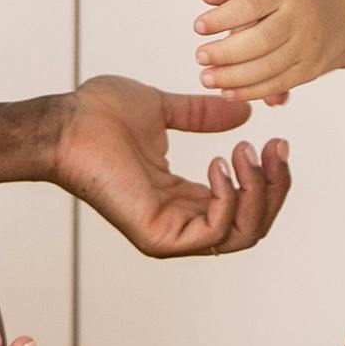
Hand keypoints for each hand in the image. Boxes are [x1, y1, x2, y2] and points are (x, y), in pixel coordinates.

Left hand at [51, 72, 294, 260]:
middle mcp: (179, 221)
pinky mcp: (158, 236)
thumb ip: (201, 116)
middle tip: (276, 147)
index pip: (244, 207)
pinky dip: (228, 198)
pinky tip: (220, 164)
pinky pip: (214, 231)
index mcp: (181, 198)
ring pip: (241, 234)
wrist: (67, 123)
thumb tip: (242, 115)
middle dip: (275, 187)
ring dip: (257, 190)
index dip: (268, 178)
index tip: (277, 142)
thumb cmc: (98, 115)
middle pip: (252, 226)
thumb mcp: (163, 110)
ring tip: (243, 151)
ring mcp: (169, 232)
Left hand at [191, 0, 344, 98]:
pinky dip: (252, 92)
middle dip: (225, 53)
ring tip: (207, 78)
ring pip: (268, 68)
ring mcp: (308, 46)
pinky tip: (227, 92)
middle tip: (199, 57)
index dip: (221, 18)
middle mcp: (301, 17)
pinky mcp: (311, 68)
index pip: (250, 4)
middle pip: (260, 41)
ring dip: (233, 78)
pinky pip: (279, 83)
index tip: (198, 26)